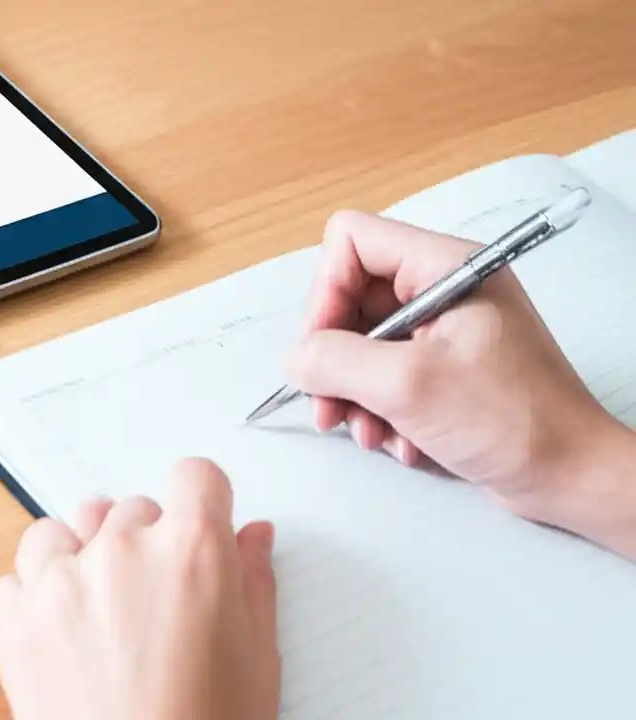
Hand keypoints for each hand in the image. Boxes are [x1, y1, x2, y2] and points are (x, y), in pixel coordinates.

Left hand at [0, 458, 278, 719]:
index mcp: (192, 551)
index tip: (196, 525)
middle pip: (132, 508)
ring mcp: (61, 580)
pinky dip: (36, 596)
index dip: (200, 503)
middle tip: (155, 600)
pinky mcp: (14, 616)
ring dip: (82, 556)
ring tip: (101, 610)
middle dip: (146, 542)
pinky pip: (18, 577)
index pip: (195, 477)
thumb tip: (253, 536)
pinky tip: (63, 635)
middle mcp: (123, 551)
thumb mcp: (258, 659)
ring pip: (65, 530)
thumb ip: (253, 582)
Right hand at [288, 210, 635, 553]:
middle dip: (334, 358)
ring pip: (361, 344)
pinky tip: (400, 439)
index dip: (324, 293)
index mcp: (445, 267)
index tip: (321, 348)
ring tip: (369, 431)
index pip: (351, 242)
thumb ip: (335, 361)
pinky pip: (385, 375)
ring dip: (354, 393)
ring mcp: (445, 329)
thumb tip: (298, 359)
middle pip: (349, 299)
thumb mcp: (407, 385)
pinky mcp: (446, 367)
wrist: (569, 475)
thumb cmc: (515, 421)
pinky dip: (381, 410)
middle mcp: (443, 289)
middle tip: (329, 405)